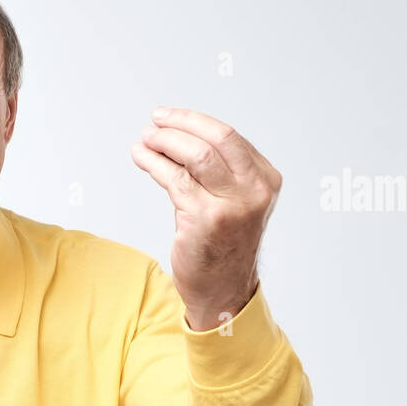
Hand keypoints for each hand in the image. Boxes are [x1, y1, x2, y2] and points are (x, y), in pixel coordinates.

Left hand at [130, 107, 279, 331]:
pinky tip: (141, 158)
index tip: (170, 118)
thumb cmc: (223, 242)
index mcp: (266, 179)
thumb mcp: (232, 200)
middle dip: (181, 124)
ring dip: (164, 142)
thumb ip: (215, 170)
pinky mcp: (205, 219)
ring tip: (145, 140)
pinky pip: (174, 180)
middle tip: (156, 120)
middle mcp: (255, 189)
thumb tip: (174, 135)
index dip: (194, 122)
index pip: (229, 137)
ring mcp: (232, 205)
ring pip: (195, 156)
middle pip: (216, 138)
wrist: (222, 287)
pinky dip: (153, 164)